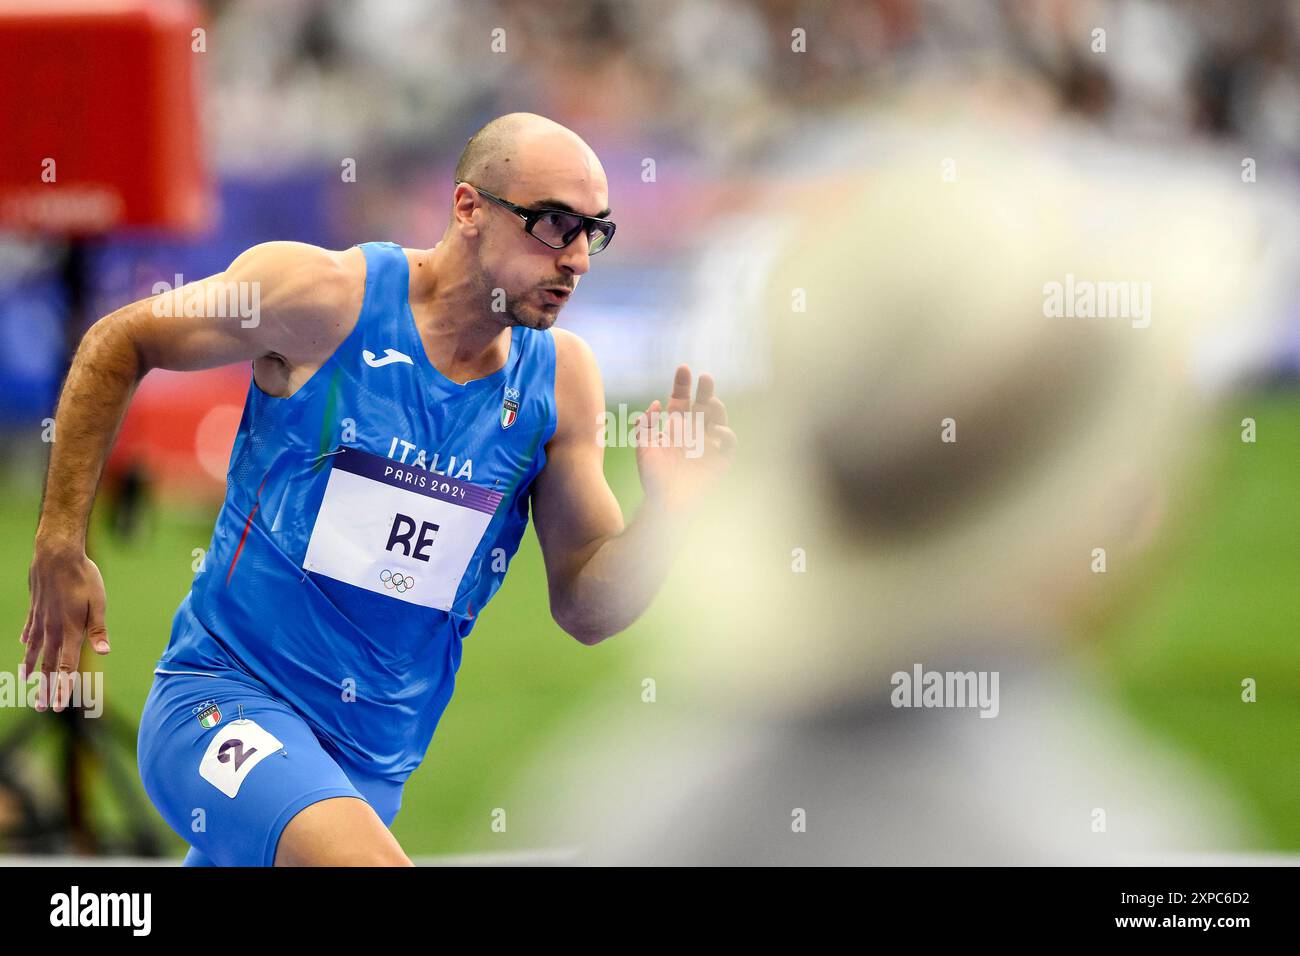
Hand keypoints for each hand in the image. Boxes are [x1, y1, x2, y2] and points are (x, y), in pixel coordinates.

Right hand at [21, 544, 109, 711]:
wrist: (56, 555)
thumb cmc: (84, 577)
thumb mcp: (99, 603)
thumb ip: (98, 630)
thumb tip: (104, 653)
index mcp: (70, 631)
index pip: (65, 667)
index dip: (62, 688)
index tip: (57, 706)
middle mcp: (52, 629)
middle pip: (47, 664)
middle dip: (45, 687)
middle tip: (41, 707)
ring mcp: (40, 620)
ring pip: (34, 650)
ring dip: (31, 668)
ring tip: (25, 682)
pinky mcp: (35, 609)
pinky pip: (29, 630)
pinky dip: (27, 641)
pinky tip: (24, 647)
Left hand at [634, 365, 736, 517]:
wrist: (666, 504)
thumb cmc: (653, 478)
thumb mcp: (644, 447)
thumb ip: (646, 424)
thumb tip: (656, 404)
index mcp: (675, 428)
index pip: (680, 401)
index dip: (683, 385)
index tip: (684, 368)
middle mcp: (693, 433)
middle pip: (702, 405)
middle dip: (705, 390)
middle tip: (705, 378)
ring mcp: (708, 445)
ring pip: (718, 419)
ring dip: (717, 408)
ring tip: (710, 402)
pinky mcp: (721, 460)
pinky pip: (729, 443)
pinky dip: (726, 434)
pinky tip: (716, 432)